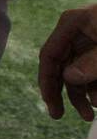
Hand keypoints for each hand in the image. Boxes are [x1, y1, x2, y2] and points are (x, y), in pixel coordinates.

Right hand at [39, 4, 96, 119]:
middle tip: (58, 114)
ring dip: (83, 95)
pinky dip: (94, 88)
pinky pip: (91, 72)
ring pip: (77, 73)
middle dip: (63, 92)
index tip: (51, 103)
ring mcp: (89, 42)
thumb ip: (91, 63)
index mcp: (72, 23)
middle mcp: (76, 33)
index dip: (47, 81)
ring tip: (90, 115)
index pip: (49, 55)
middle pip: (61, 66)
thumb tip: (69, 78)